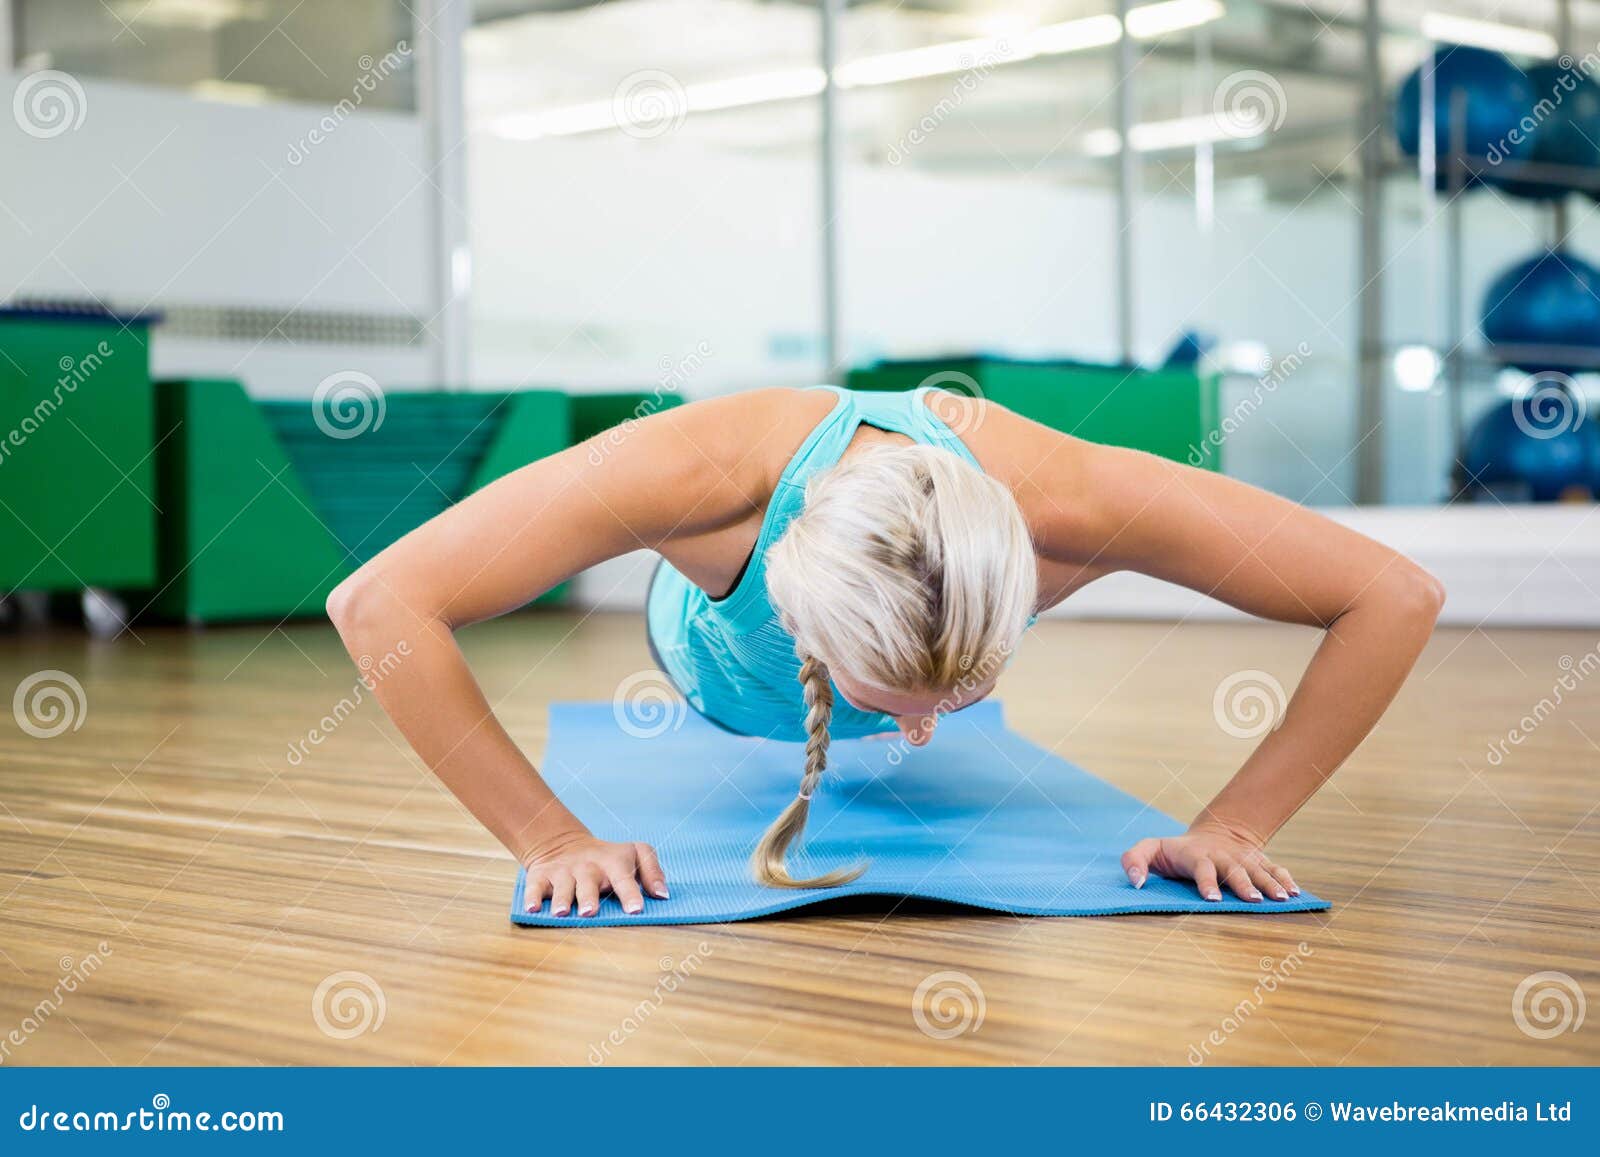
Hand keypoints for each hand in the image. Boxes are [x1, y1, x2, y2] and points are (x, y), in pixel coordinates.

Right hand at [521, 832, 667, 916]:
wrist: (563, 844)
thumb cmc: (608, 859)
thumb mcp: (635, 854)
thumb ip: (652, 872)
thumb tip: (663, 895)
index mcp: (613, 864)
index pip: (624, 878)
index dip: (630, 893)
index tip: (636, 909)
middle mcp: (588, 868)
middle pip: (589, 884)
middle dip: (589, 898)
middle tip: (591, 912)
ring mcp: (563, 872)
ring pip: (563, 887)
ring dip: (562, 899)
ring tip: (562, 913)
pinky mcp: (540, 876)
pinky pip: (535, 887)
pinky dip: (532, 897)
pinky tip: (532, 909)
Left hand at [1120, 823, 1299, 902]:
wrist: (1213, 833)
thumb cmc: (1175, 851)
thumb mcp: (1150, 850)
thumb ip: (1134, 861)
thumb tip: (1135, 882)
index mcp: (1196, 856)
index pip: (1202, 868)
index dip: (1207, 882)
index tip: (1212, 899)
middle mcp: (1222, 857)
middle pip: (1235, 870)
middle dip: (1244, 884)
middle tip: (1254, 900)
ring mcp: (1242, 859)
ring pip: (1257, 870)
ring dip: (1270, 883)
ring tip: (1281, 899)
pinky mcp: (1258, 861)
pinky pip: (1274, 869)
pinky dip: (1285, 879)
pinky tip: (1295, 893)